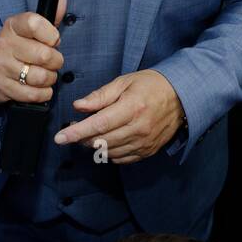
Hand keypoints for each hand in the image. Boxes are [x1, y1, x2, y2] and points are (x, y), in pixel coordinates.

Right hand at [0, 0, 65, 105]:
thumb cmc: (20, 47)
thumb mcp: (32, 29)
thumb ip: (51, 16)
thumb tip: (61, 0)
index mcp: (13, 26)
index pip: (36, 24)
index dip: (52, 35)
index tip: (53, 40)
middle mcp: (4, 44)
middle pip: (44, 55)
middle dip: (56, 61)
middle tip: (52, 61)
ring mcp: (1, 66)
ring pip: (40, 77)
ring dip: (50, 78)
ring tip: (46, 75)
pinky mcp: (2, 86)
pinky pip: (33, 94)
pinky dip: (43, 93)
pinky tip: (41, 88)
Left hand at [54, 69, 184, 163]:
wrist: (181, 97)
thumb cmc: (151, 85)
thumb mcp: (124, 82)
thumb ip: (100, 96)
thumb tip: (78, 106)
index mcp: (132, 107)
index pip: (98, 125)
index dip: (77, 132)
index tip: (60, 138)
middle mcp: (139, 128)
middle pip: (101, 141)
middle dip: (82, 138)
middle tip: (74, 128)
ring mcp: (145, 142)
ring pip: (109, 152)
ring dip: (95, 145)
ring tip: (92, 132)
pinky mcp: (148, 151)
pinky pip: (121, 158)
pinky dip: (109, 152)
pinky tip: (108, 140)